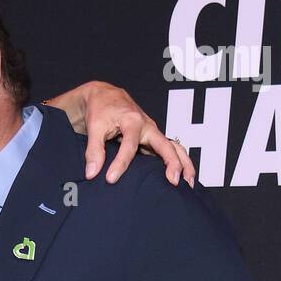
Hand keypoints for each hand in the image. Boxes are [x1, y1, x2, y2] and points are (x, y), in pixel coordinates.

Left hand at [45, 81, 195, 186]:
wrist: (105, 96)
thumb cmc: (100, 109)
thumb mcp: (94, 127)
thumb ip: (93, 151)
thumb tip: (92, 173)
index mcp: (133, 120)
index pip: (129, 146)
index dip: (120, 164)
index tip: (111, 179)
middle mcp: (148, 126)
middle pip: (166, 145)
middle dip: (172, 163)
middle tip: (174, 183)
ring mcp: (153, 133)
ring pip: (174, 148)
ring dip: (184, 164)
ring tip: (189, 184)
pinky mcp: (152, 139)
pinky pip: (170, 150)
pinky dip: (179, 162)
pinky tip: (182, 178)